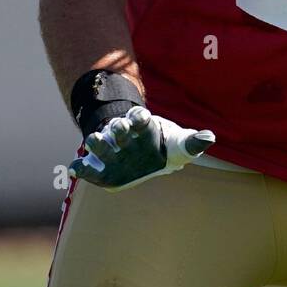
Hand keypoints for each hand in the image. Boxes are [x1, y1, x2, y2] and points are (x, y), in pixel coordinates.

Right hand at [69, 105, 214, 190]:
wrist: (138, 155)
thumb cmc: (161, 147)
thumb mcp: (177, 145)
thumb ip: (191, 143)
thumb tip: (210, 137)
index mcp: (142, 128)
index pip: (139, 117)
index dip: (139, 116)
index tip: (144, 116)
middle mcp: (123, 135)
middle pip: (118, 127)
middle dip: (118, 127)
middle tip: (121, 128)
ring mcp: (109, 150)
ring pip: (99, 141)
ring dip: (98, 141)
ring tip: (97, 141)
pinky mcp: (98, 168)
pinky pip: (85, 166)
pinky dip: (79, 168)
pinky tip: (76, 170)